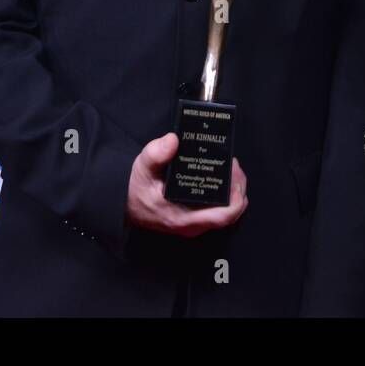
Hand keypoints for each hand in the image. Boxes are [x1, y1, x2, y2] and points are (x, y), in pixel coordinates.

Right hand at [125, 132, 247, 237]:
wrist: (126, 203)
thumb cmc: (136, 188)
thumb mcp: (142, 168)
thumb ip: (155, 154)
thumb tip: (173, 140)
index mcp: (184, 218)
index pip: (223, 217)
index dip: (236, 197)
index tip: (234, 173)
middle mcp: (193, 225)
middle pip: (231, 213)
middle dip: (238, 187)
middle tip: (233, 163)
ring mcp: (196, 223)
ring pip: (227, 211)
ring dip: (234, 189)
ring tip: (230, 165)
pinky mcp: (196, 217)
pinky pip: (220, 208)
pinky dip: (226, 192)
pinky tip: (222, 174)